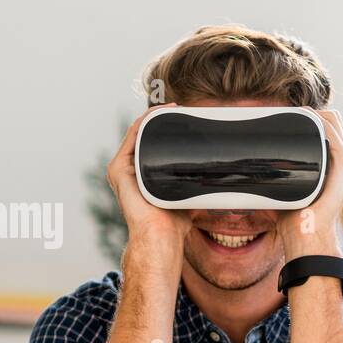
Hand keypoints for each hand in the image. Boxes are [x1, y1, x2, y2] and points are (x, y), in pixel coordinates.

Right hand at [108, 105, 191, 273]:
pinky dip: (145, 121)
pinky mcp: (118, 169)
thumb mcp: (188, 193)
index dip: (168, 126)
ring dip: (155, 116)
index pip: (153, 143)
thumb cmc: (174, 221)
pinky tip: (159, 112)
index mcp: (142, 174)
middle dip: (163, 118)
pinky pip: (132, 135)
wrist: (161, 235)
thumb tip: (224, 173)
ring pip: (139, 132)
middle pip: (146, 135)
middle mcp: (129, 169)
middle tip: (184, 109)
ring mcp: (122, 168)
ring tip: (175, 108)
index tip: (187, 116)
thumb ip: (197, 181)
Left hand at [277, 108, 342, 258]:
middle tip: (282, 113)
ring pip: (333, 120)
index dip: (308, 116)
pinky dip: (319, 120)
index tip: (283, 114)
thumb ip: (266, 178)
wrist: (305, 237)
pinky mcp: (342, 168)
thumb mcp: (279, 191)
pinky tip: (303, 115)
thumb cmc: (291, 218)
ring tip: (288, 112)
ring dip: (312, 111)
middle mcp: (342, 161)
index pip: (327, 127)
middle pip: (331, 119)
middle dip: (309, 111)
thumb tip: (236, 173)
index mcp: (332, 164)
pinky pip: (333, 133)